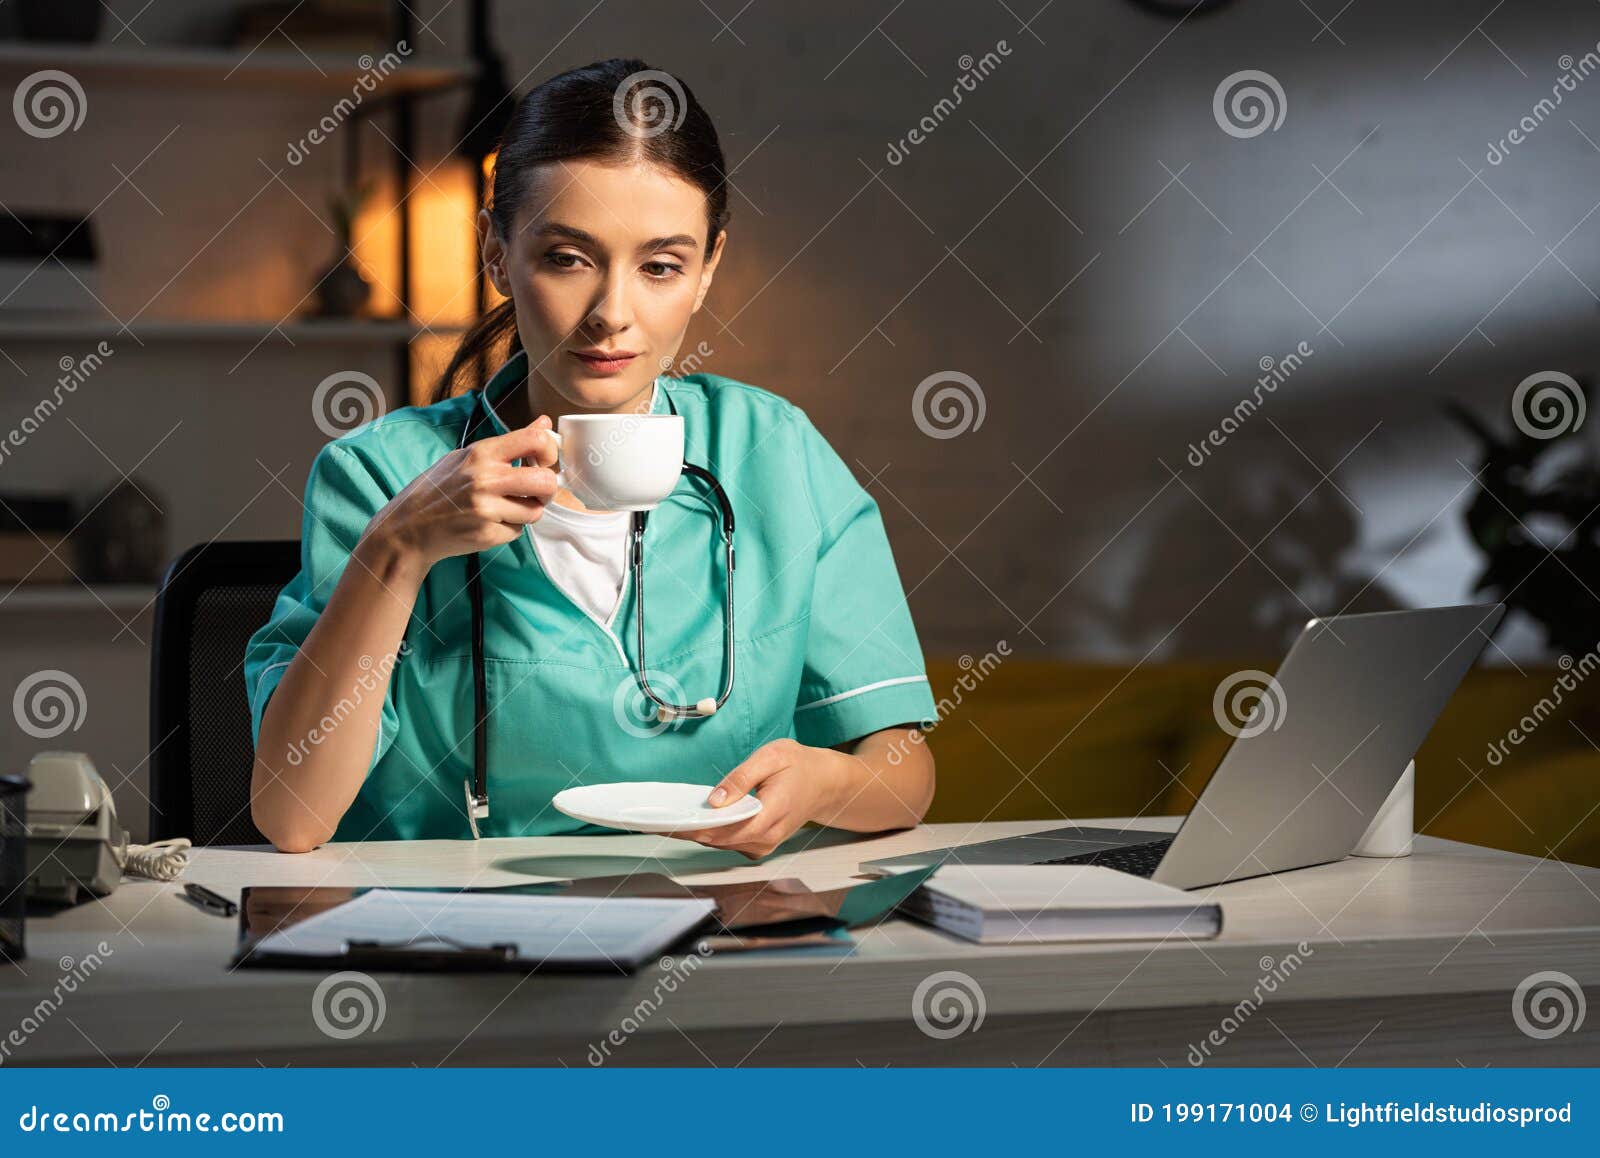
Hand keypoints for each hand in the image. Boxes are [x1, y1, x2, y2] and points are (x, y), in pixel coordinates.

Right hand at [363, 416, 561, 567]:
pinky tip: (490, 523)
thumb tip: (544, 422)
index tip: (544, 461)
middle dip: (547, 489)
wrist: (409, 526)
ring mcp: (486, 509)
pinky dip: (509, 529)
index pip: (535, 439)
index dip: (550, 451)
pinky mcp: (487, 534)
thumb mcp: (468, 456)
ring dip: (527, 512)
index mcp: (481, 453)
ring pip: (535, 512)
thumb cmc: (439, 488)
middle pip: (546, 481)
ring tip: (506, 508)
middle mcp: (485, 479)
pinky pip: (518, 532)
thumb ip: (509, 442)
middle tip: (537, 492)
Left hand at [664, 738, 847, 859]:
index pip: (724, 830)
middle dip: (686, 830)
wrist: (825, 783)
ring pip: (721, 844)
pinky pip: (728, 842)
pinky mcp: (759, 844)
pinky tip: (692, 820)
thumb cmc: (800, 766)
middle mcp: (766, 837)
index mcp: (770, 814)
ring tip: (666, 818)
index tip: (666, 823)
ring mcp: (763, 844)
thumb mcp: (772, 757)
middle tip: (654, 820)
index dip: (692, 828)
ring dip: (695, 832)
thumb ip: (741, 778)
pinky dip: (709, 832)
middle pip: (717, 840)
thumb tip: (713, 800)